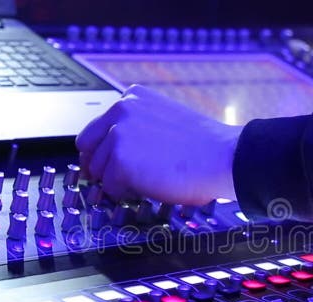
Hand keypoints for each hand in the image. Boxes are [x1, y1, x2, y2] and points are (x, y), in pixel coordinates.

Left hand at [76, 84, 241, 205]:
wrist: (223, 156)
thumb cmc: (203, 145)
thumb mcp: (164, 118)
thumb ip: (137, 126)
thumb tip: (114, 149)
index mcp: (132, 97)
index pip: (97, 128)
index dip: (102, 150)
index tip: (110, 163)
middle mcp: (120, 110)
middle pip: (89, 149)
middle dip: (102, 166)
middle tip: (123, 178)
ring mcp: (118, 135)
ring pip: (98, 170)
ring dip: (116, 180)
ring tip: (146, 180)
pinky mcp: (120, 161)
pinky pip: (109, 188)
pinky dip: (125, 193)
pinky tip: (149, 186)